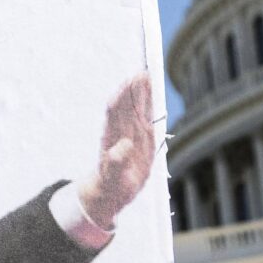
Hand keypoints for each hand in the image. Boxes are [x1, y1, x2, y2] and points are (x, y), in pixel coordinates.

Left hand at [79, 72, 158, 229]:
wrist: (111, 191)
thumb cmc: (110, 186)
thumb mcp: (112, 178)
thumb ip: (116, 163)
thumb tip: (122, 146)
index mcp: (111, 137)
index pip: (115, 111)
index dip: (122, 95)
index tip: (130, 82)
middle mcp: (120, 130)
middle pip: (126, 103)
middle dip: (133, 87)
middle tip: (143, 70)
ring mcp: (131, 131)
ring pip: (136, 106)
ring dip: (141, 90)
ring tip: (148, 72)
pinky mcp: (141, 135)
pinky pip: (146, 114)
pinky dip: (149, 101)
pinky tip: (152, 88)